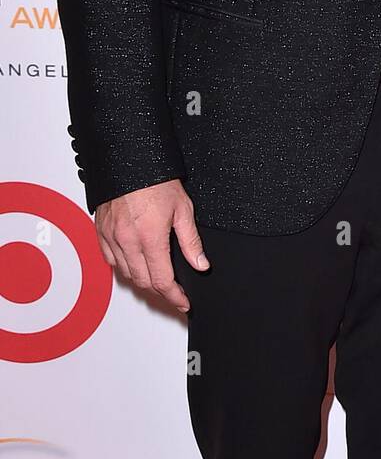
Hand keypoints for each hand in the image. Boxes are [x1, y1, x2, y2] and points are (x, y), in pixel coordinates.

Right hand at [94, 178, 207, 313]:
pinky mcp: (101, 231)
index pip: (162, 280)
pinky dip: (124, 267)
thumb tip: (200, 265)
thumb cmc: (157, 178)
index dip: (174, 296)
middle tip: (174, 293)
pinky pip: (110, 259)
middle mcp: (127, 240)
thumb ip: (190, 241)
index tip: (183, 302)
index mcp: (149, 236)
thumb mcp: (183, 208)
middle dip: (160, 291)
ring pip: (125, 273)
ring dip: (142, 280)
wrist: (130, 156)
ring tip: (158, 279)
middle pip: (143, 281)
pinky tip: (135, 263)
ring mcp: (111, 236)